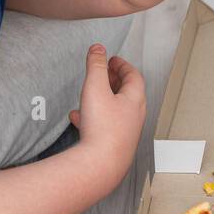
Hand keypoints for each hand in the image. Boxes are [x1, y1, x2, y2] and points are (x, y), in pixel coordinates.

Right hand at [70, 44, 146, 185]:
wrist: (101, 164)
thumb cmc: (102, 128)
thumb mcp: (95, 88)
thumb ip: (96, 66)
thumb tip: (98, 48)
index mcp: (135, 100)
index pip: (134, 76)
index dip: (123, 65)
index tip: (112, 60)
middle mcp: (135, 116)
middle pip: (128, 93)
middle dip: (115, 80)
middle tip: (104, 73)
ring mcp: (127, 132)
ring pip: (117, 110)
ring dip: (105, 98)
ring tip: (91, 93)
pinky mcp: (116, 144)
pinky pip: (107, 125)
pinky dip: (95, 116)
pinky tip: (79, 119)